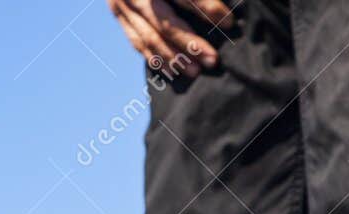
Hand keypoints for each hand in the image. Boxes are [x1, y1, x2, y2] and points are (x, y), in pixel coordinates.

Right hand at [106, 0, 233, 77]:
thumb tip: (227, 1)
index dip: (208, 8)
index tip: (230, 22)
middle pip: (166, 22)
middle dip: (191, 43)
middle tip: (213, 60)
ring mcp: (123, 3)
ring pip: (150, 36)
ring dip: (174, 57)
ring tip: (195, 71)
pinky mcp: (118, 13)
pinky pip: (137, 40)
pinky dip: (155, 57)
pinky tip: (172, 71)